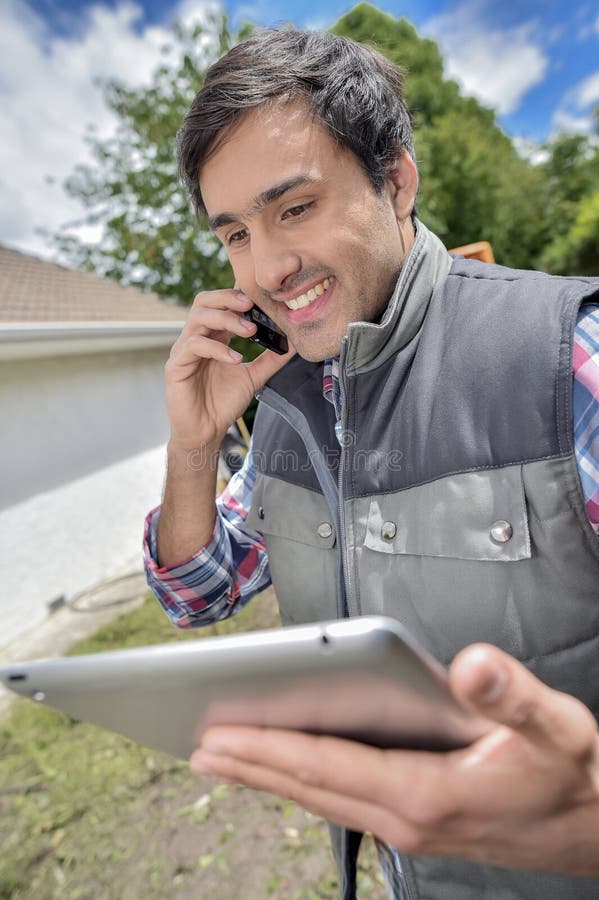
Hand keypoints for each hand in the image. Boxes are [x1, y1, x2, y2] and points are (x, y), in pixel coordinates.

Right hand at [165, 288, 293, 449]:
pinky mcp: (176, 365)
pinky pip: (194, 345)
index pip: (221, 304)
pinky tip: (235, 359)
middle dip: (228, 298)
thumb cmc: (223, 404)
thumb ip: (271, 359)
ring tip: (249, 331)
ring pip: (198, 318)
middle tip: (251, 305)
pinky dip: (217, 349)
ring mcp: (184, 350)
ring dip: (225, 319)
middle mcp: (196, 338)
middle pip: (204, 301)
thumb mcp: (254, 377)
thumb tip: (294, 343)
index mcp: (213, 337)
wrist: (206, 431)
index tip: (261, 298)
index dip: (237, 295)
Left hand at [190, 644, 598, 876]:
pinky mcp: (415, 821)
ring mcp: (409, 826)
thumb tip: (471, 666)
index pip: (328, 767)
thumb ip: (511, 696)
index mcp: (427, 793)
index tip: (218, 739)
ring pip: (322, 798)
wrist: (595, 824)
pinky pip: (341, 800)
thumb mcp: (555, 728)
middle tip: (197, 749)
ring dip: (270, 777)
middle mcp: (407, 817)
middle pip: (311, 787)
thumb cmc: (571, 774)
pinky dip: (303, 782)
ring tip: (225, 761)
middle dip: (251, 766)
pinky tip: (289, 770)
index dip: (269, 750)